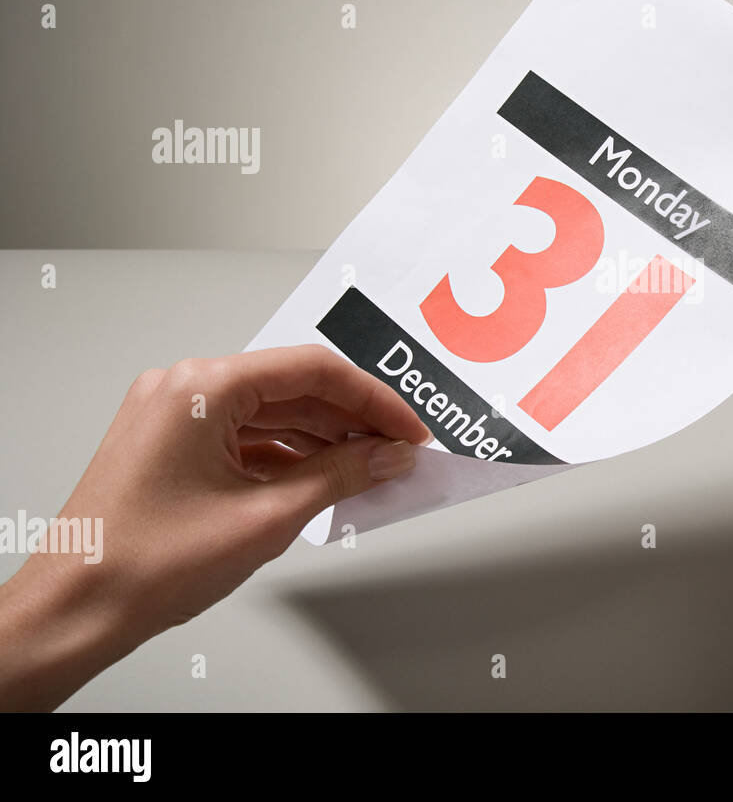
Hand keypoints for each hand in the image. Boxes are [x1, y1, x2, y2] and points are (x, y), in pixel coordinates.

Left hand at [0, 345, 430, 710]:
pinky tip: (323, 479)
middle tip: (398, 450)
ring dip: (323, 439)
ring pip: (271, 412)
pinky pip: (245, 435)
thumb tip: (387, 456)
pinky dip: (288, 455)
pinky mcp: (171, 443)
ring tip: (370, 468)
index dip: (373, 400)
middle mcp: (183, 388)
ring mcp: (173, 414)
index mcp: (202, 387)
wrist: (75, 609)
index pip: (312, 371)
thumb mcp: (267, 517)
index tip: (409, 429)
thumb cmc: (143, 564)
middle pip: (293, 387)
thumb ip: (340, 476)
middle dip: (352, 420)